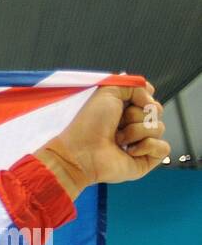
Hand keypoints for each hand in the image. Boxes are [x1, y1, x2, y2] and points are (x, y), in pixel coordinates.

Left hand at [35, 79, 170, 198]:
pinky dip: (147, 146)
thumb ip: (133, 84)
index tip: (126, 103)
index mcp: (126, 112)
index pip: (151, 99)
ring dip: (136, 131)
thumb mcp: (108, 91)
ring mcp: (141, 144)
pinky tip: (129, 151)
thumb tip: (150, 95)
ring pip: (159, 128)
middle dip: (137, 114)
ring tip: (118, 140)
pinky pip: (164, 147)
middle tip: (117, 124)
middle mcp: (134, 127)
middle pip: (157, 112)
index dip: (143, 99)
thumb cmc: (89, 124)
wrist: (80, 152)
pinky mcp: (145, 160)